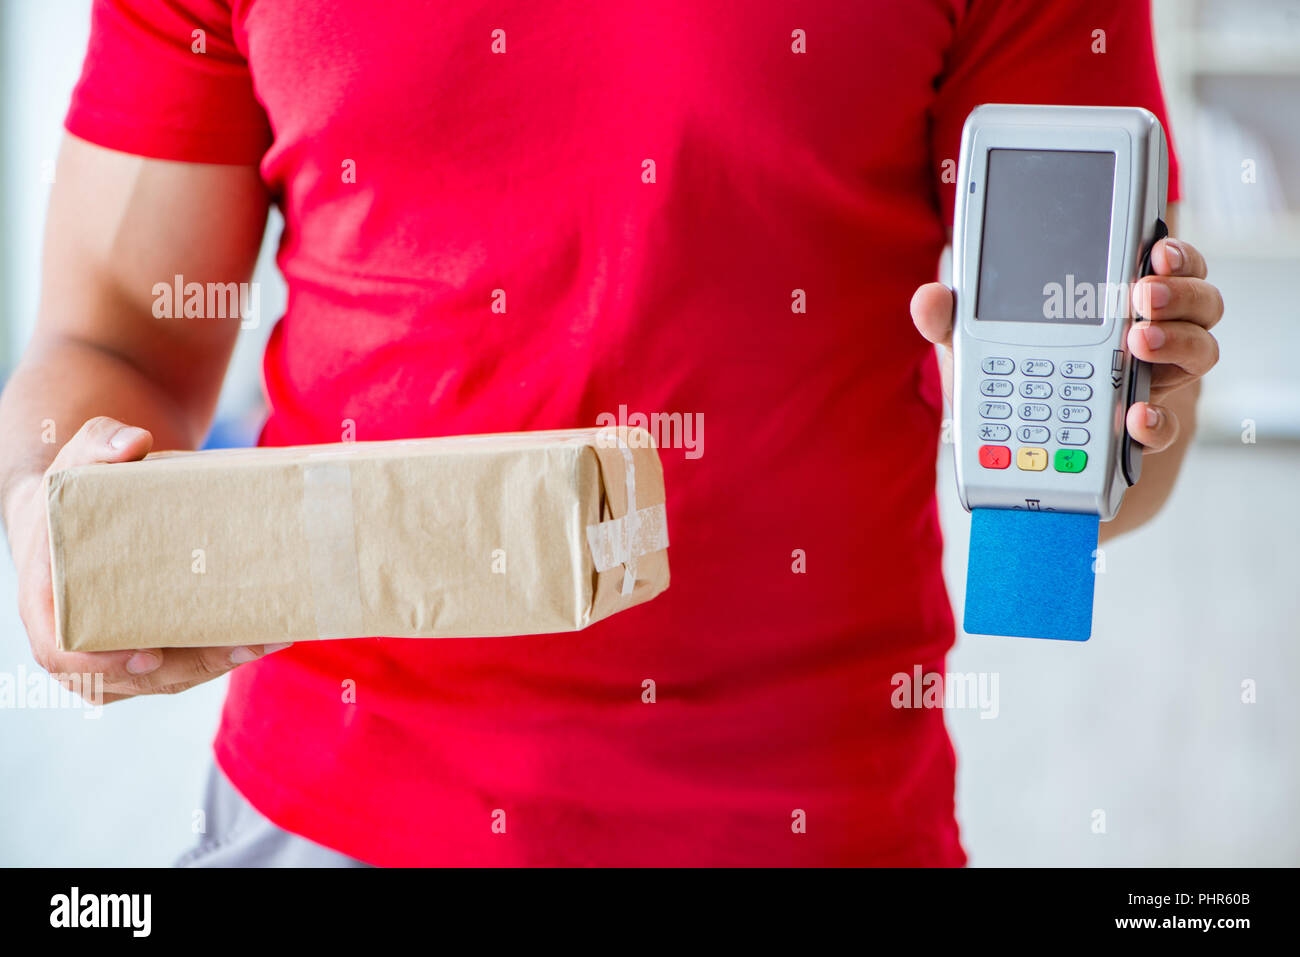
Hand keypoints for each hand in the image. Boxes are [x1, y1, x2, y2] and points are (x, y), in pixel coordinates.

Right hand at [4, 416, 290, 703]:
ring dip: (218, 665)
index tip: (148, 655)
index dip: (101, 664)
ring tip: (269, 639)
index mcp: (47, 604)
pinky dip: (220, 658)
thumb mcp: (76, 459)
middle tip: (246, 643)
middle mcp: (76, 638)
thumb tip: (133, 441)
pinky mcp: (144, 650)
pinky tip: (266, 638)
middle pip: (133, 675)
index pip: (64, 652)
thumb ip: (97, 443)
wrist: (81, 511)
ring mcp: (110, 652)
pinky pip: (181, 668)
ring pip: (165, 677)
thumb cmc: (75, 487)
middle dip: (193, 665)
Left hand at [911, 237, 1221, 453]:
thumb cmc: (1007, 377)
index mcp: (1114, 299)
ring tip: (1137, 341)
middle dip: (1180, 291)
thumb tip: (931, 298)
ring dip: (1176, 341)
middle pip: (1199, 301)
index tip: (1156, 248)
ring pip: (1200, 351)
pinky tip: (1134, 417)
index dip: (1173, 252)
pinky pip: (1168, 425)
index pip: (1164, 263)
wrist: (1015, 450)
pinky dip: (1156, 421)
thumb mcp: (975, 343)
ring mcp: (1152, 382)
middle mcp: (1147, 333)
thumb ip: (952, 319)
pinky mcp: (1143, 430)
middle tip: (1144, 295)